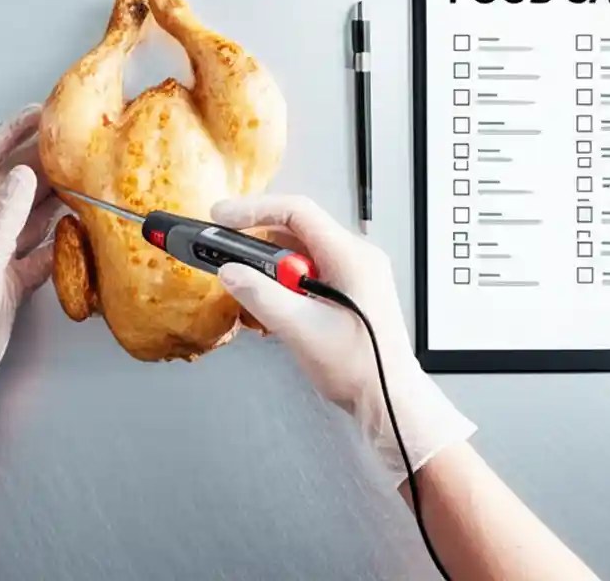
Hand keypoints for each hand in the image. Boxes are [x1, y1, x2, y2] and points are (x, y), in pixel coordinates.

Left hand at [0, 105, 60, 467]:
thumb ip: (7, 213)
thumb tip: (25, 171)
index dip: (7, 133)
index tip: (36, 114)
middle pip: (10, 184)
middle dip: (38, 161)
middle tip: (72, 145)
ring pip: (27, 216)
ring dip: (52, 199)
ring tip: (82, 181)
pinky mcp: (7, 281)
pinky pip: (37, 253)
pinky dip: (56, 242)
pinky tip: (76, 234)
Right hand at [211, 195, 474, 486]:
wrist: (386, 399)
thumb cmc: (359, 368)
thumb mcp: (300, 329)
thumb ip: (261, 296)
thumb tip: (231, 273)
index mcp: (351, 257)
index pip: (296, 212)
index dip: (254, 210)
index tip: (223, 218)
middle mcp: (356, 257)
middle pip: (296, 230)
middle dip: (257, 241)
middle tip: (226, 252)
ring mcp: (355, 273)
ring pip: (301, 251)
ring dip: (271, 266)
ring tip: (250, 288)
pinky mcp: (350, 289)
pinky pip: (310, 270)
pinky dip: (286, 282)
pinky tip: (275, 306)